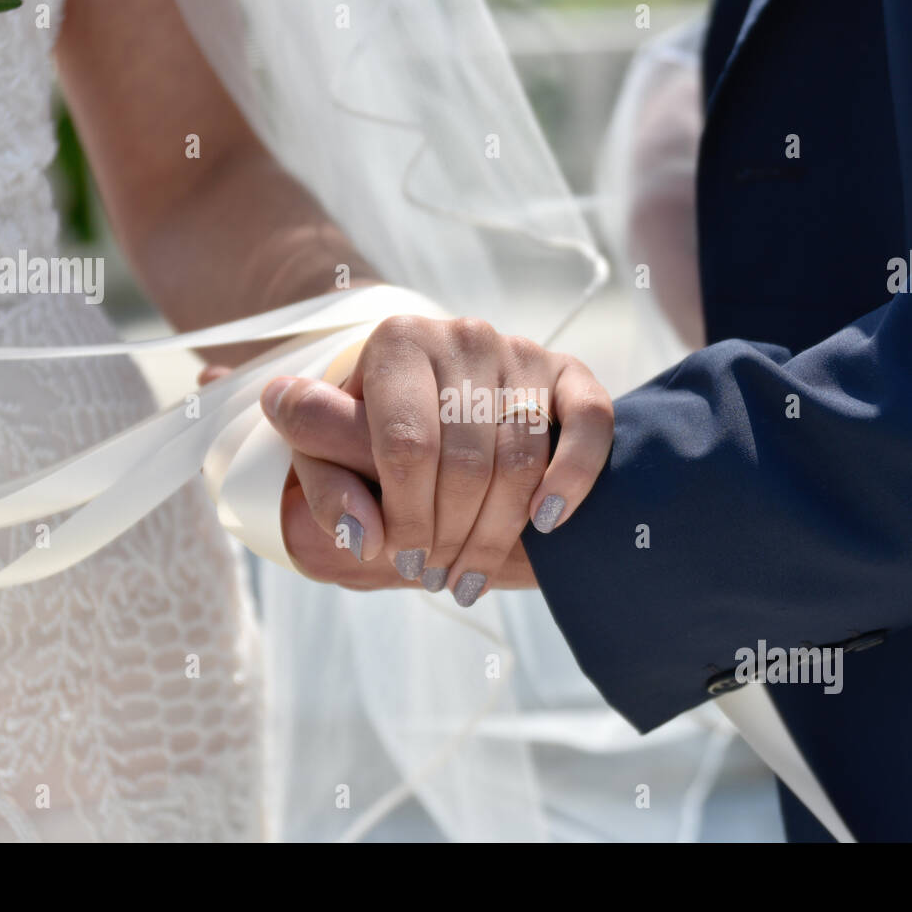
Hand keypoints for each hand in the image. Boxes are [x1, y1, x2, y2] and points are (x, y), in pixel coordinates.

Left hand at [256, 315, 613, 604]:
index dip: (408, 518)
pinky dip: (573, 477)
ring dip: (496, 533)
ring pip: (521, 460)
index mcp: (397, 341)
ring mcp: (520, 352)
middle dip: (450, 535)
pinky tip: (545, 523)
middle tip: (434, 575)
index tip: (403, 561)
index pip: (408, 445)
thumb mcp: (321, 457)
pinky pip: (589, 421)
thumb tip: (362, 535)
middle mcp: (462, 336)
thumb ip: (327, 492)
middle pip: (468, 461)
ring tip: (467, 575)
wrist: (422, 402)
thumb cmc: (364, 436)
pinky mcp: (568, 372)